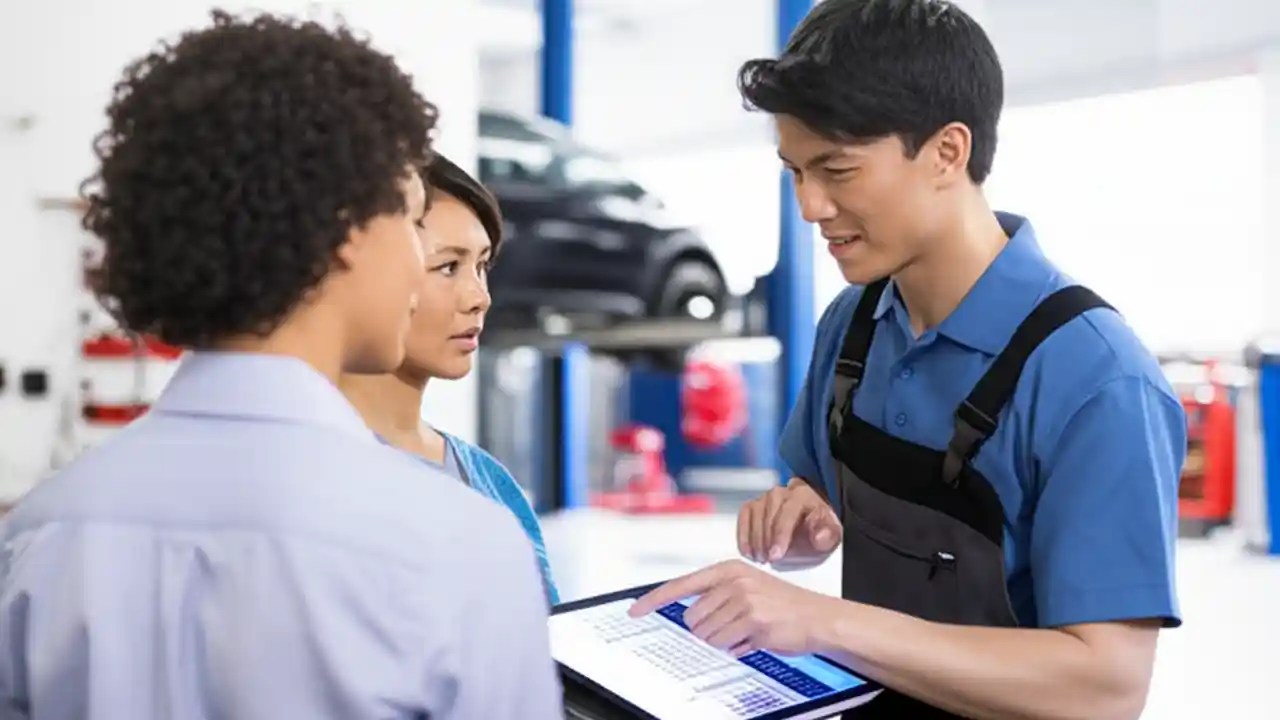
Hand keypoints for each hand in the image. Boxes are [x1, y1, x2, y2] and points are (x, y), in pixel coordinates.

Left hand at [628, 560, 837, 656]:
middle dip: (707, 630)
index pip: (681, 585)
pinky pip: (725, 645)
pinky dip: (735, 648)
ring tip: (747, 631)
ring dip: (723, 641)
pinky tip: (753, 639)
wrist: (818, 617)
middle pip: (692, 618)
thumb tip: (687, 617)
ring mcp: (743, 600)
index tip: (634, 611)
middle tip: (733, 627)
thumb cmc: (783, 605)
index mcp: (728, 570)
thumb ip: (718, 596)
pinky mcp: (753, 621)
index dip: (654, 600)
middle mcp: (733, 581)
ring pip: (706, 635)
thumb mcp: (749, 587)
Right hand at [738, 478, 841, 567]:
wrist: (810, 522)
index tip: (775, 555)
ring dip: (754, 539)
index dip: (780, 535)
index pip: (788, 513)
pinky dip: (743, 534)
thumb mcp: (830, 534)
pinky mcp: (753, 505)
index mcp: (803, 496)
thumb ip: (826, 535)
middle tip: (766, 560)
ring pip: (754, 515)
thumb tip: (819, 537)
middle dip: (765, 540)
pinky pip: (744, 516)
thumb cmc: (818, 529)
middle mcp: (782, 492)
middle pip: (768, 514)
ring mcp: (765, 498)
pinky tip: (747, 550)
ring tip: (759, 558)